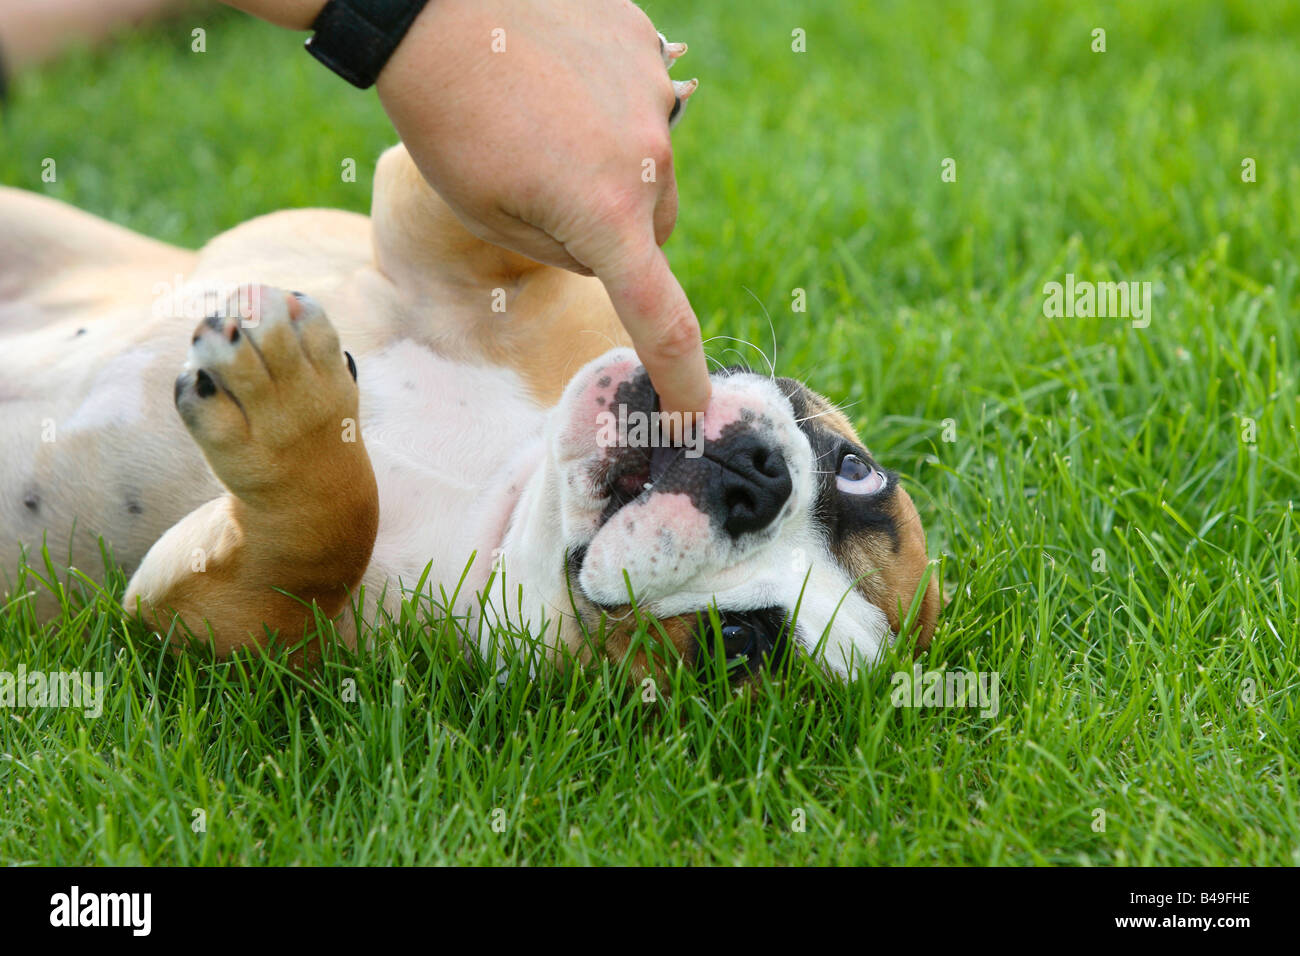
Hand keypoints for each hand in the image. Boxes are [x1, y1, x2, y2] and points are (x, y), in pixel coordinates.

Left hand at [374, 0, 710, 416]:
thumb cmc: (446, 117)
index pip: (661, 315)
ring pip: (648, 164)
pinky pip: (641, 102)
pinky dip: (609, 107)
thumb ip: (564, 252)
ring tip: (543, 126)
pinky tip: (554, 81)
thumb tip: (605, 251)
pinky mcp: (644, 45)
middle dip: (613, 232)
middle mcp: (648, 154)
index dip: (679, 371)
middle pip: (652, 228)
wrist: (433, 2)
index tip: (693, 410)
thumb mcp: (489, 214)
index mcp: (605, 212)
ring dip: (611, 167)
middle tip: (545, 197)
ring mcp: (654, 92)